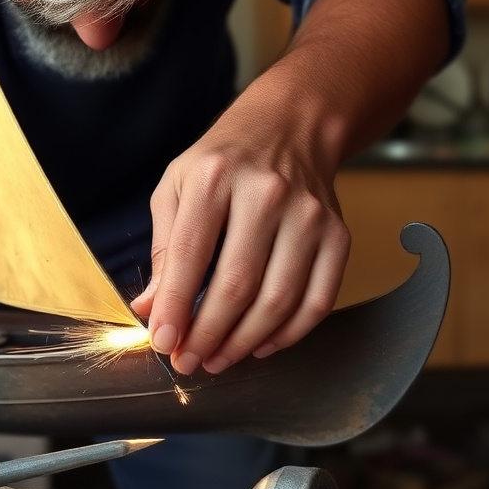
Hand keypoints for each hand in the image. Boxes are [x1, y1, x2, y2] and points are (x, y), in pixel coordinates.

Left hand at [130, 81, 350, 375]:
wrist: (290, 127)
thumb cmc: (223, 162)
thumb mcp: (176, 188)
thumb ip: (164, 249)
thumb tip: (150, 309)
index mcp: (214, 179)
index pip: (190, 257)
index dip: (175, 309)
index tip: (163, 343)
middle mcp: (266, 195)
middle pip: (236, 286)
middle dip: (207, 336)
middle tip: (188, 361)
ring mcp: (308, 215)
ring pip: (277, 301)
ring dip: (244, 343)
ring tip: (217, 359)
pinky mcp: (338, 234)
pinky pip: (317, 300)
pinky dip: (288, 334)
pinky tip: (261, 345)